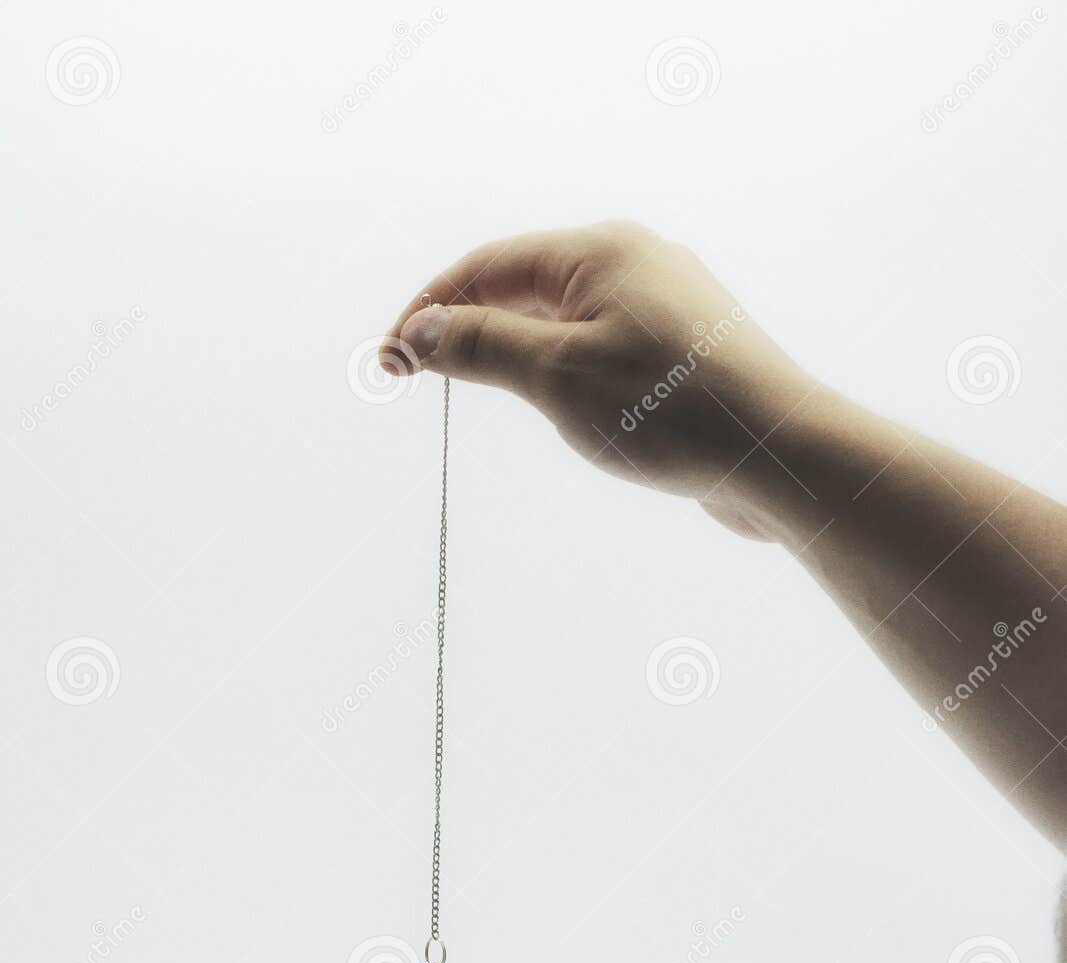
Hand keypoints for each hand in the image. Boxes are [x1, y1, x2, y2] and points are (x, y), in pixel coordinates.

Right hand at [382, 222, 808, 538]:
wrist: (779, 457)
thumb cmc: (673, 412)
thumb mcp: (556, 376)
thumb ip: (480, 346)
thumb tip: (419, 329)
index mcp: (600, 250)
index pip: (487, 266)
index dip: (428, 310)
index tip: (389, 361)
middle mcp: (636, 263)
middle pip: (523, 286)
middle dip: (467, 327)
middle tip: (419, 379)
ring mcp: (664, 309)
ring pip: (563, 323)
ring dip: (513, 353)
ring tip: (478, 390)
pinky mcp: (684, 357)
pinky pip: (600, 352)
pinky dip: (560, 374)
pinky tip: (556, 410)